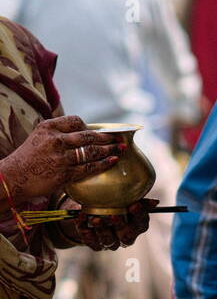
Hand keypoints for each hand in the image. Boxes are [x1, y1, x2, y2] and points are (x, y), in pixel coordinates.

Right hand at [0, 115, 124, 200]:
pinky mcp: (64, 174)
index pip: (75, 121)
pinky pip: (89, 168)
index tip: (99, 131)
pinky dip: (103, 164)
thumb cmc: (28, 158)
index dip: (89, 126)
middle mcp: (56, 140)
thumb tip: (80, 133)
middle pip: (87, 135)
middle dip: (106, 137)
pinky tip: (112, 161)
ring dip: (108, 149)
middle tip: (118, 138)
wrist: (14, 177)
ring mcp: (61, 157)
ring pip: (91, 151)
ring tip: (120, 148)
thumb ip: (57, 134)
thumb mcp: (39, 137)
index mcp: (48, 127)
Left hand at [67, 197, 157, 251]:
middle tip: (113, 216)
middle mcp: (124, 237)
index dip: (139, 216)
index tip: (134, 205)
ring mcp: (110, 243)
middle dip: (120, 226)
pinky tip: (81, 217)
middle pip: (126, 236)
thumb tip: (154, 202)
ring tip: (94, 219)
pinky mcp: (95, 244)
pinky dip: (84, 228)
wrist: (89, 214)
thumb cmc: (110, 205)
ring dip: (101, 229)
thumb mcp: (123, 200)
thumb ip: (137, 200)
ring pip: (108, 240)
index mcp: (134, 226)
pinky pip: (90, 240)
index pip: (142, 224)